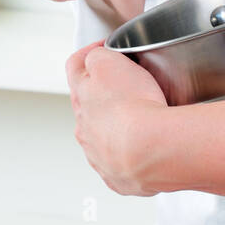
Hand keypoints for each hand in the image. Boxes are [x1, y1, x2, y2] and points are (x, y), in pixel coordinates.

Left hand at [66, 40, 167, 194]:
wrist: (151, 152)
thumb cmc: (133, 107)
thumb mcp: (110, 62)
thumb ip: (97, 56)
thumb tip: (94, 57)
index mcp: (80, 97)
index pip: (74, 66)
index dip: (89, 51)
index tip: (105, 48)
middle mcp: (84, 128)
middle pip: (88, 103)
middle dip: (106, 92)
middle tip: (131, 85)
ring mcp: (99, 155)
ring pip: (104, 134)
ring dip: (118, 125)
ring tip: (144, 119)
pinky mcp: (118, 177)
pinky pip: (122, 160)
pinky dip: (132, 152)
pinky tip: (148, 146)